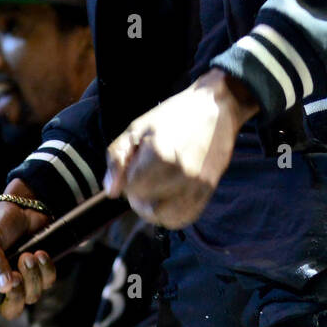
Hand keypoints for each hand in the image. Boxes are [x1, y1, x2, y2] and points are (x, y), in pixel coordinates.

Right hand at [0, 182, 54, 326]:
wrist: (23, 206)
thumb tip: (4, 287)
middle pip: (11, 311)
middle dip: (16, 296)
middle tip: (16, 273)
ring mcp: (22, 281)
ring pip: (32, 297)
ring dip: (32, 277)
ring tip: (29, 254)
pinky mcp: (40, 273)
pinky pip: (48, 282)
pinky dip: (46, 269)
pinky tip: (41, 254)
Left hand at [105, 68, 258, 228]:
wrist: (215, 109)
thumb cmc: (171, 117)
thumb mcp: (136, 129)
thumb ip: (117, 160)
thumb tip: (111, 193)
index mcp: (160, 155)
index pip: (130, 189)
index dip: (127, 179)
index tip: (135, 164)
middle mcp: (181, 174)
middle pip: (146, 207)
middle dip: (139, 195)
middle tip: (144, 176)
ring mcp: (197, 184)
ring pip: (164, 218)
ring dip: (154, 208)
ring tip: (155, 190)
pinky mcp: (208, 190)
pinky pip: (185, 218)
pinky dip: (172, 214)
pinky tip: (169, 197)